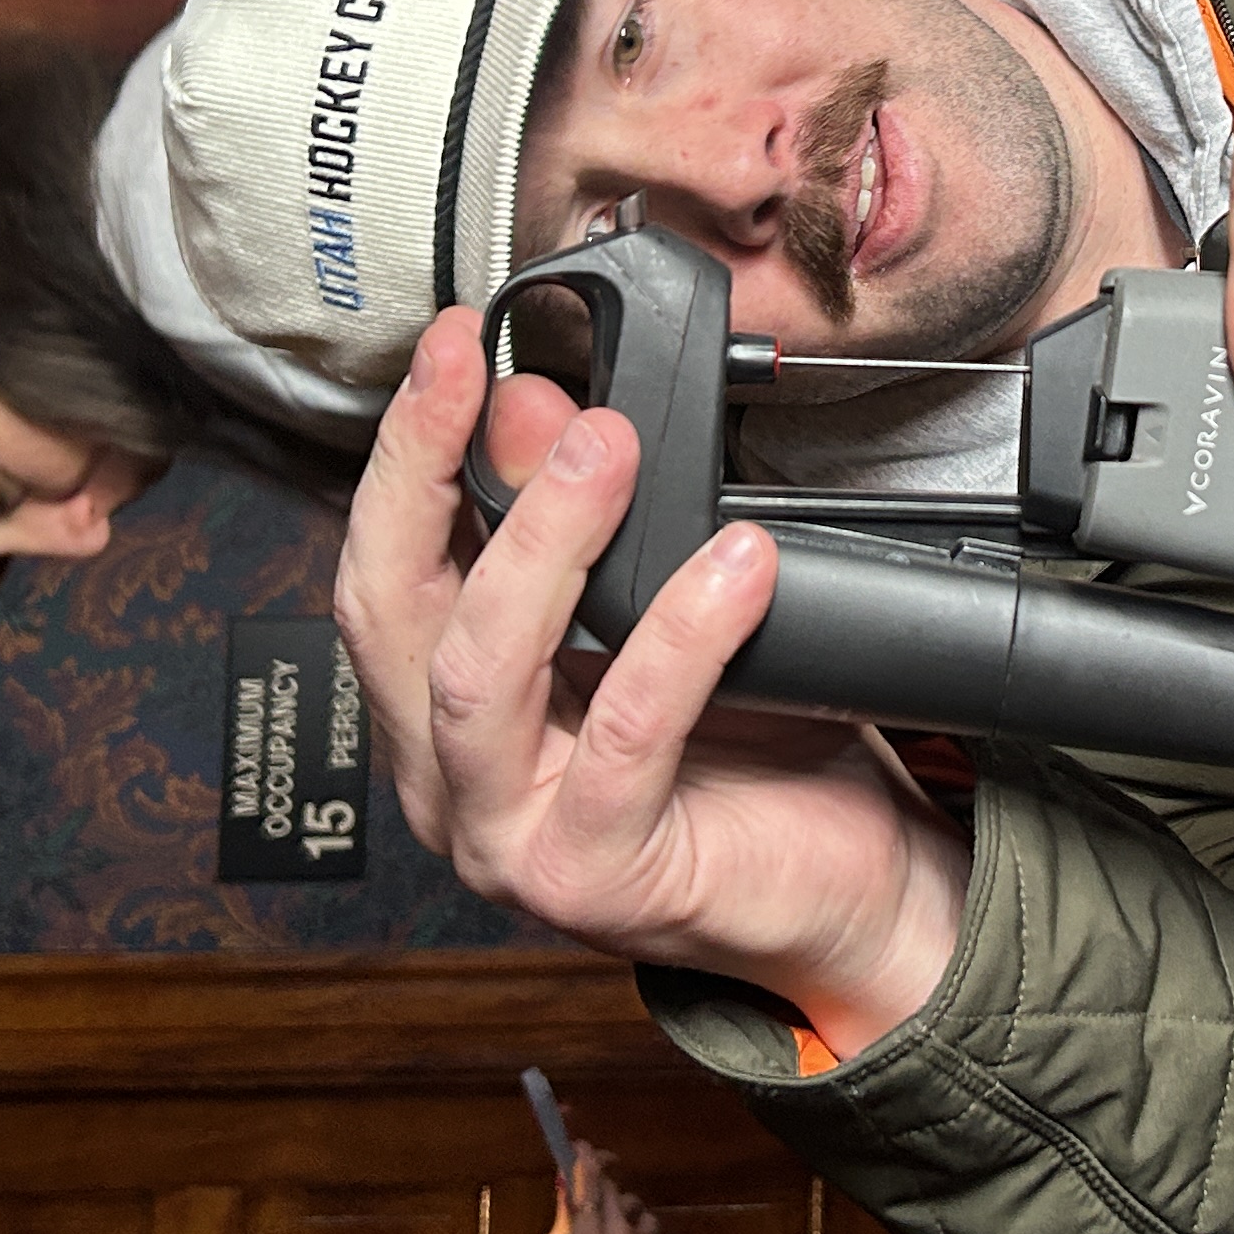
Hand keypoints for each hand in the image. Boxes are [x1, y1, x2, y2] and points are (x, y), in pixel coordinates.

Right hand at [331, 313, 970, 1058]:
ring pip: (482, 676)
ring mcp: (508, 838)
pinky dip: (677, 640)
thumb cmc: (754, 753)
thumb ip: (583, 526)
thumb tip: (526, 408)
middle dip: (432, 472)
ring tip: (612, 450)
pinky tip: (734, 567)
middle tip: (502, 376)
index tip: (451, 346)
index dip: (404, 449)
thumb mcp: (659, 613)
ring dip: (545, 543)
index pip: (381, 566)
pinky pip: (627, 739)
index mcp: (444, 710)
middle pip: (392, 612)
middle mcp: (449, 779)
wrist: (852, 886)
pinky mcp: (594, 880)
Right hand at [540, 1144, 677, 1233]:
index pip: (588, 1185)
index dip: (584, 1161)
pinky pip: (648, 1229)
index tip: (580, 1145)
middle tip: (592, 1178)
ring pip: (635, 1206)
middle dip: (602, 1178)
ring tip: (613, 1217)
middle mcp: (618, 1228)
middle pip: (614, 1189)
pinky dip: (638, 1229)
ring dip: (623, 1205)